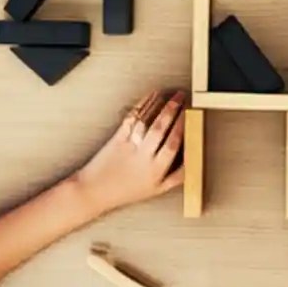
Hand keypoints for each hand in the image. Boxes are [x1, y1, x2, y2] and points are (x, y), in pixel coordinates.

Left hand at [73, 90, 186, 214]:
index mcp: (156, 170)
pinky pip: (131, 119)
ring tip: (169, 95)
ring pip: (146, 122)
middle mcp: (143, 157)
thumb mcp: (157, 190)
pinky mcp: (116, 138)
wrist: (95, 191)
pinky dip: (142, 106)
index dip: (182, 127)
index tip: (190, 115)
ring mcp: (129, 146)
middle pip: (160, 129)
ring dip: (158, 106)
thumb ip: (177, 176)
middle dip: (173, 111)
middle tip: (182, 98)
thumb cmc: (126, 191)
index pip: (173, 144)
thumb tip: (192, 162)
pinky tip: (151, 97)